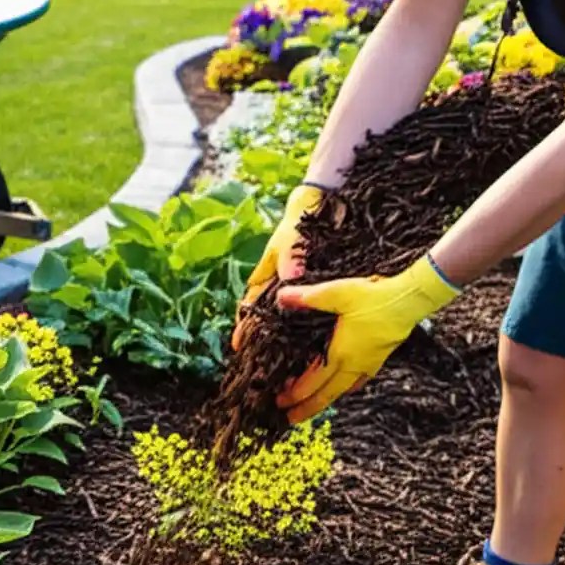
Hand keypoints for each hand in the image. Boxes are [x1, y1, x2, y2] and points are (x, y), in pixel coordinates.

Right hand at [231, 184, 325, 351]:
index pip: (251, 303)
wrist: (324, 203)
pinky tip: (319, 339)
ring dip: (290, 333)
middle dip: (264, 336)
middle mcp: (282, 283)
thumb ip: (291, 255)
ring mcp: (300, 285)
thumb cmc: (299, 219)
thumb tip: (290, 277)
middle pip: (269, 314)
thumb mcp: (292, 236)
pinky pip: (313, 306)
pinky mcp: (319, 283)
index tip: (239, 344)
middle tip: (261, 361)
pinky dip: (314, 322)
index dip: (245, 324)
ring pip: (291, 314)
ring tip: (290, 358)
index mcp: (267, 273)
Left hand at [274, 255, 460, 423]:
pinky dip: (342, 388)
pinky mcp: (378, 359)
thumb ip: (307, 298)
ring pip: (341, 390)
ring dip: (323, 399)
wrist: (411, 300)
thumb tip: (281, 297)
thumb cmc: (376, 298)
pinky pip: (356, 381)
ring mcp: (367, 364)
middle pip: (326, 396)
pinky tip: (341, 386)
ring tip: (309, 405)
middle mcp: (354, 365)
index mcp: (341, 355)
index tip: (279, 403)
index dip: (295, 395)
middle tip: (288, 418)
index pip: (313, 383)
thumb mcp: (337, 293)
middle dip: (306, 408)